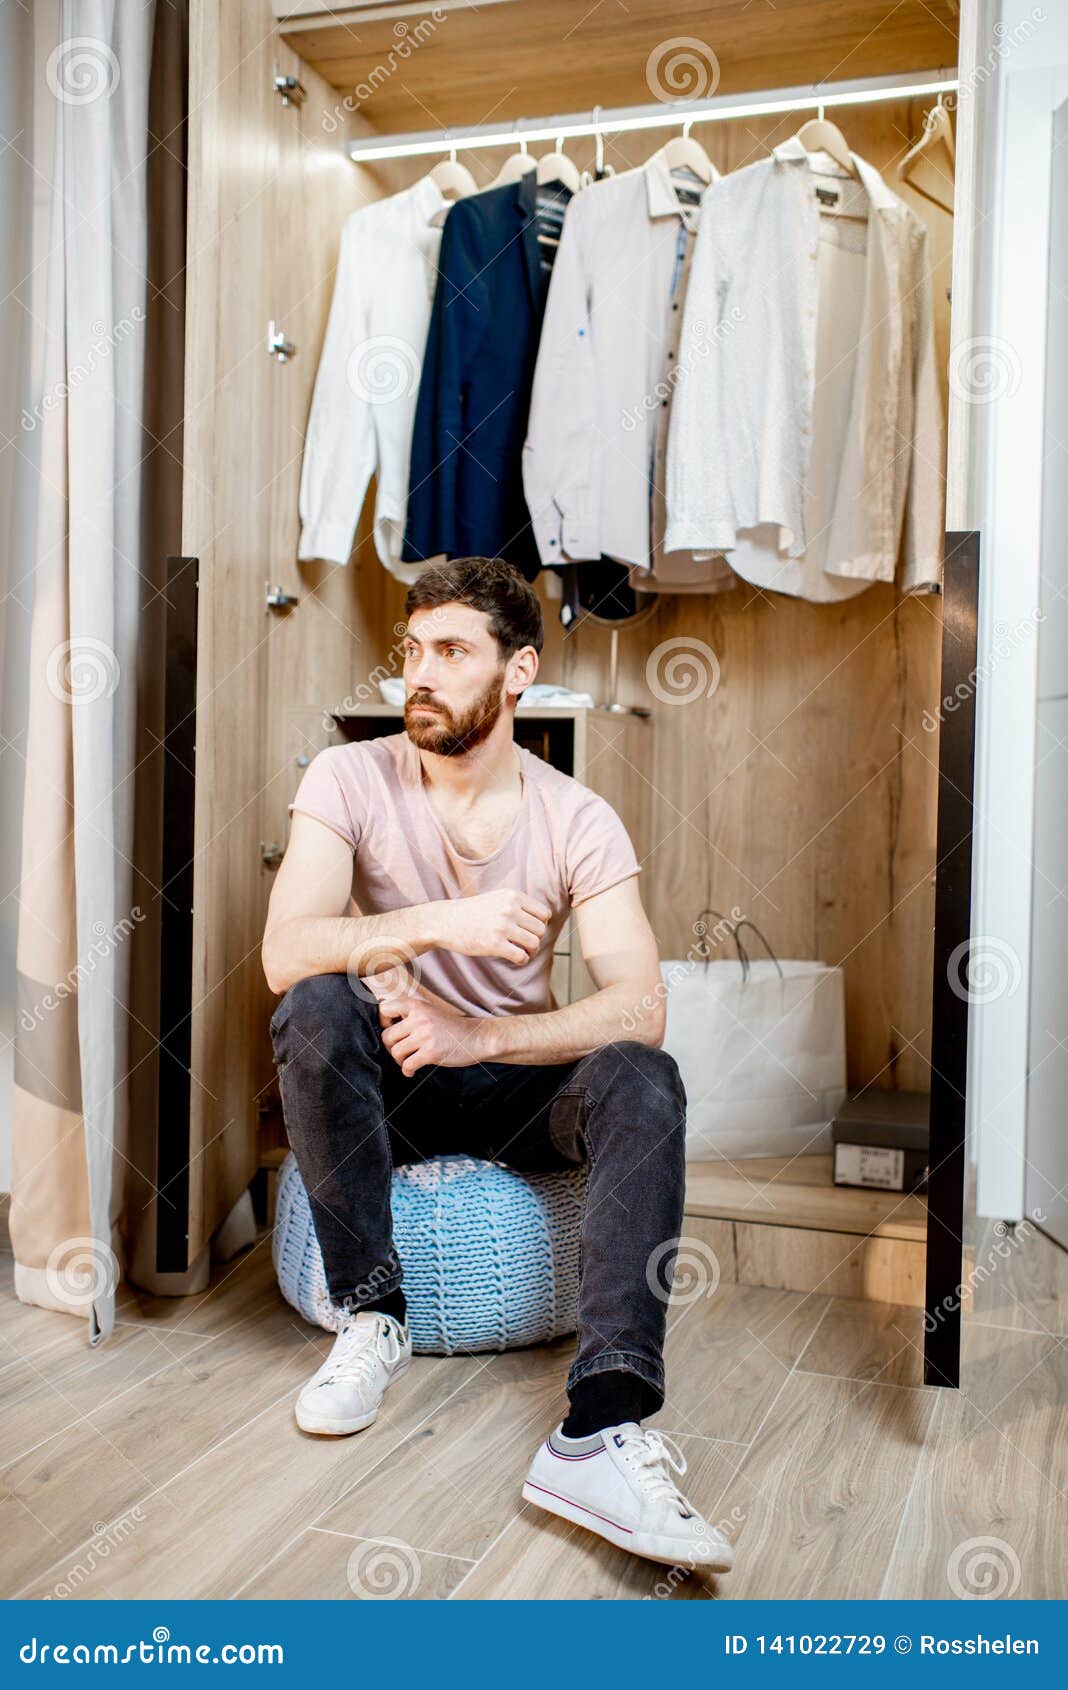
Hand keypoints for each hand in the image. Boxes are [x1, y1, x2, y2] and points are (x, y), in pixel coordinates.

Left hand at [378, 995, 488, 1074]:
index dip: (383, 1022)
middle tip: (401, 1051)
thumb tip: (383, 1025)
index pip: (384, 1009)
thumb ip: (410, 1015)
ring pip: (395, 1052)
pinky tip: (412, 1071)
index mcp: (417, 1005)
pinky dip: (407, 1071)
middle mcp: (419, 1018)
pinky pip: (407, 1065)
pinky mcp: (431, 1052)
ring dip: (399, 1061)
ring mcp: (425, 1035)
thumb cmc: (451, 1027)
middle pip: (387, 1036)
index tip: (392, 1030)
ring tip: (408, 1061)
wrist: (477, 1037)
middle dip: (391, 1047)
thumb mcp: (430, 1012)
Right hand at [434, 888, 550, 964]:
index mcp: (512, 896)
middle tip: (525, 944)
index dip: (540, 925)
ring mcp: (502, 926)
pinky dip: (522, 960)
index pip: (544, 913)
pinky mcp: (494, 944)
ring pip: (534, 943)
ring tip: (522, 952)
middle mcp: (509, 909)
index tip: (529, 931)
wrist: (446, 921)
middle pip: (541, 929)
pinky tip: (515, 958)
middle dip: (536, 939)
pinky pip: (521, 956)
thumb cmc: (473, 912)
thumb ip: (518, 905)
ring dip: (531, 951)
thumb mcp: (497, 898)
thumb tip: (543, 921)